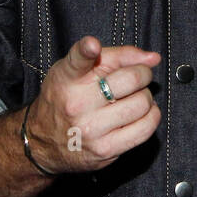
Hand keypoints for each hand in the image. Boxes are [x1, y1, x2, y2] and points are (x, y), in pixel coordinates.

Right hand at [24, 36, 161, 173]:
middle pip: (131, 79)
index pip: (78, 60)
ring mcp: (91, 129)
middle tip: (136, 78)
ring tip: (134, 98)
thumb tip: (153, 59)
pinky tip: (141, 113)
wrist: (42, 143)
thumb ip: (115, 56)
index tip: (92, 46)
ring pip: (142, 103)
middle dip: (143, 75)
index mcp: (67, 78)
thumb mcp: (77, 70)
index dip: (87, 50)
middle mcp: (76, 103)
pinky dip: (151, 116)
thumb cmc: (66, 98)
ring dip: (146, 97)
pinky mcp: (105, 150)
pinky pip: (145, 129)